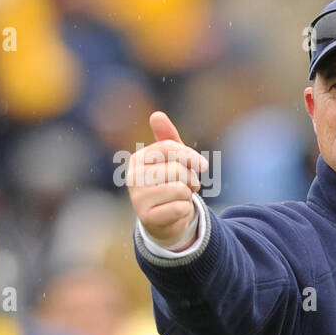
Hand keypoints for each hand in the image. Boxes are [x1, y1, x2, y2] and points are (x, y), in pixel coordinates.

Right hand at [125, 111, 207, 248]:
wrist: (165, 220)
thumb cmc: (169, 184)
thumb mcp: (172, 160)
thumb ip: (168, 139)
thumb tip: (156, 114)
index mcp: (138, 159)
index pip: (169, 148)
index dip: (190, 156)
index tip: (202, 166)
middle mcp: (133, 176)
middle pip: (177, 169)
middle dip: (191, 179)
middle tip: (189, 186)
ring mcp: (137, 198)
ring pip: (179, 189)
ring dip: (188, 195)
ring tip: (181, 197)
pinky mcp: (146, 217)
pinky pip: (180, 208)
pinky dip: (185, 210)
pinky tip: (177, 211)